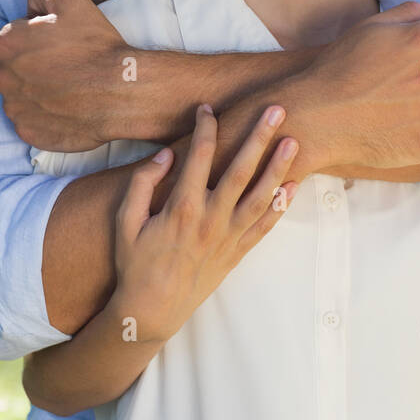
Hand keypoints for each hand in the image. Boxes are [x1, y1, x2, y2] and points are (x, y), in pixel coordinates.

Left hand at [0, 0, 130, 150]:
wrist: (120, 91)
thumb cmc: (95, 45)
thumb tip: (30, 4)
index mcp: (5, 43)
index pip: (12, 36)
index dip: (36, 36)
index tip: (59, 42)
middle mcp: (1, 77)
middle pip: (12, 66)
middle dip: (32, 63)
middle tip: (65, 64)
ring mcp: (13, 108)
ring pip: (19, 94)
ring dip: (36, 89)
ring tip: (67, 86)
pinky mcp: (27, 132)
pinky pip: (30, 119)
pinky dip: (44, 114)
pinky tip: (66, 106)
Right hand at [111, 103, 298, 345]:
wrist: (151, 311)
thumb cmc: (135, 264)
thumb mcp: (125, 222)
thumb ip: (142, 183)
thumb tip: (166, 154)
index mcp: (182, 208)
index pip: (200, 155)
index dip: (205, 127)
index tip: (208, 108)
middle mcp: (211, 219)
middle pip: (241, 169)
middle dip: (259, 136)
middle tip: (277, 109)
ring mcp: (228, 237)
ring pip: (261, 196)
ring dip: (279, 167)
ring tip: (294, 141)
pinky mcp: (237, 252)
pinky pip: (265, 226)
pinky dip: (282, 205)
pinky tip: (294, 185)